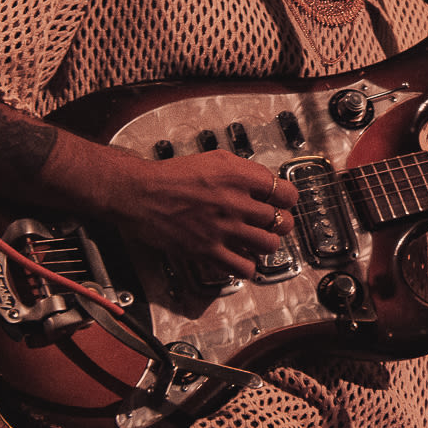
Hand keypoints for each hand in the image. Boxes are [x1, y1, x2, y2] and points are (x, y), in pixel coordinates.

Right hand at [90, 145, 300, 280]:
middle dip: (279, 223)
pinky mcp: (208, 251)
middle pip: (280, 221)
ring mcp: (223, 228)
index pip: (286, 192)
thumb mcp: (214, 159)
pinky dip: (248, 267)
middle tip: (273, 224)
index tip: (284, 203)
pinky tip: (242, 259)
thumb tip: (265, 183)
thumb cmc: (170, 176)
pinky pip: (244, 268)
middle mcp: (235, 202)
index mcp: (238, 176)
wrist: (139, 194)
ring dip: (266, 245)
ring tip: (258, 241)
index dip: (288, 199)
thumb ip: (244, 171)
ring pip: (268, 246)